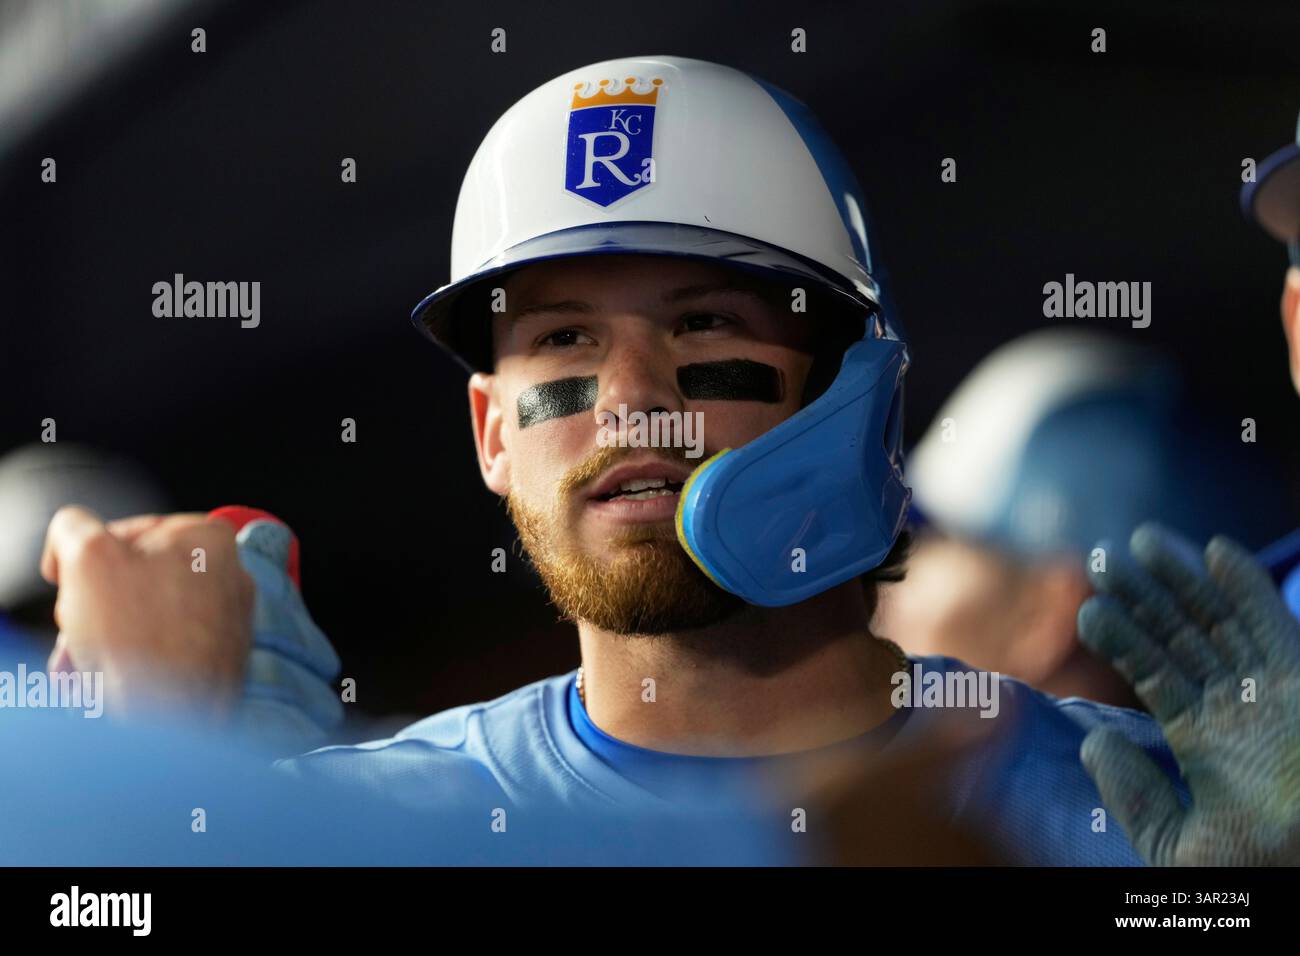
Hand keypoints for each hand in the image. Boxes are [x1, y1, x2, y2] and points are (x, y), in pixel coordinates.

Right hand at [41, 507, 254, 718]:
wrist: (173, 718)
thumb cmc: (140, 637)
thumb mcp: (87, 557)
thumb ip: (75, 529)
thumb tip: (74, 533)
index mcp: (208, 538)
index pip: (127, 532)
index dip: (85, 559)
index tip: (69, 583)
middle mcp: (230, 576)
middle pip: (136, 579)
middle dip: (94, 606)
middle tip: (75, 627)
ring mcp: (228, 621)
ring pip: (145, 618)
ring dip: (104, 638)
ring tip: (85, 663)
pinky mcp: (220, 662)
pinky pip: (163, 653)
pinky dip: (131, 663)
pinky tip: (106, 681)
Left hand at [1077, 522, 1299, 864]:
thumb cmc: (1261, 869)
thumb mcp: (1179, 846)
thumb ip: (1135, 796)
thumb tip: (1095, 743)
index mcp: (1206, 745)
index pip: (1156, 676)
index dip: (1124, 639)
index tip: (1089, 609)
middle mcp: (1238, 710)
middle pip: (1182, 637)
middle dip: (1144, 596)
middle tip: (1102, 556)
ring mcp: (1274, 693)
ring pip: (1221, 622)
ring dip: (1185, 579)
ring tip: (1142, 540)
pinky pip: (1275, 627)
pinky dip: (1249, 588)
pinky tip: (1217, 551)